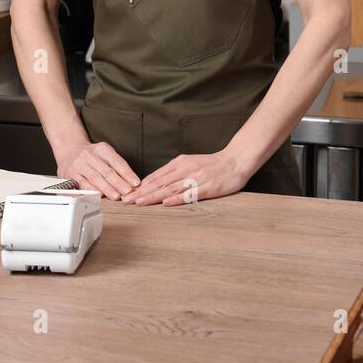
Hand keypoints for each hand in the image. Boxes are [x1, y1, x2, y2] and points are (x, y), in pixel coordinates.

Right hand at [56, 141, 140, 201]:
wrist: (69, 151)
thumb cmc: (92, 156)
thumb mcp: (105, 154)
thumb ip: (117, 166)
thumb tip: (132, 182)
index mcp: (102, 149)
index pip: (117, 162)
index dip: (127, 173)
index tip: (136, 183)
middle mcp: (89, 155)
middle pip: (107, 171)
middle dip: (119, 183)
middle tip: (128, 192)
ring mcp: (79, 165)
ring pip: (95, 178)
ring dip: (107, 189)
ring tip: (117, 196)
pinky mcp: (70, 174)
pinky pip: (83, 184)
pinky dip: (92, 190)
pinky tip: (100, 195)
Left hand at [122, 149, 250, 205]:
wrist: (236, 160)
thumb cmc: (213, 164)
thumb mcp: (190, 162)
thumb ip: (174, 171)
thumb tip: (155, 182)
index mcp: (180, 163)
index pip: (156, 176)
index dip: (140, 186)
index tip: (127, 194)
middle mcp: (186, 169)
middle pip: (160, 182)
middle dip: (141, 192)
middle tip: (126, 200)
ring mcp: (197, 178)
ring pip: (171, 188)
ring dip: (154, 196)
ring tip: (140, 202)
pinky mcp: (208, 187)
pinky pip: (191, 193)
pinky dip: (177, 198)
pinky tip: (166, 202)